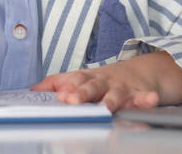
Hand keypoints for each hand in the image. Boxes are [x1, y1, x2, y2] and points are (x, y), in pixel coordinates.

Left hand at [31, 51, 181, 111]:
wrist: (139, 73)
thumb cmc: (101, 80)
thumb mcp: (79, 78)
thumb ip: (55, 83)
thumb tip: (31, 92)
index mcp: (86, 78)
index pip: (74, 80)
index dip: (67, 86)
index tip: (59, 95)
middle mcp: (103, 82)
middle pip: (91, 86)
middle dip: (82, 93)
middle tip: (72, 100)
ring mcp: (121, 89)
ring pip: (115, 95)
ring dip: (110, 100)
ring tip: (106, 107)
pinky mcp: (138, 96)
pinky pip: (143, 99)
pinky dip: (147, 100)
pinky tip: (150, 100)